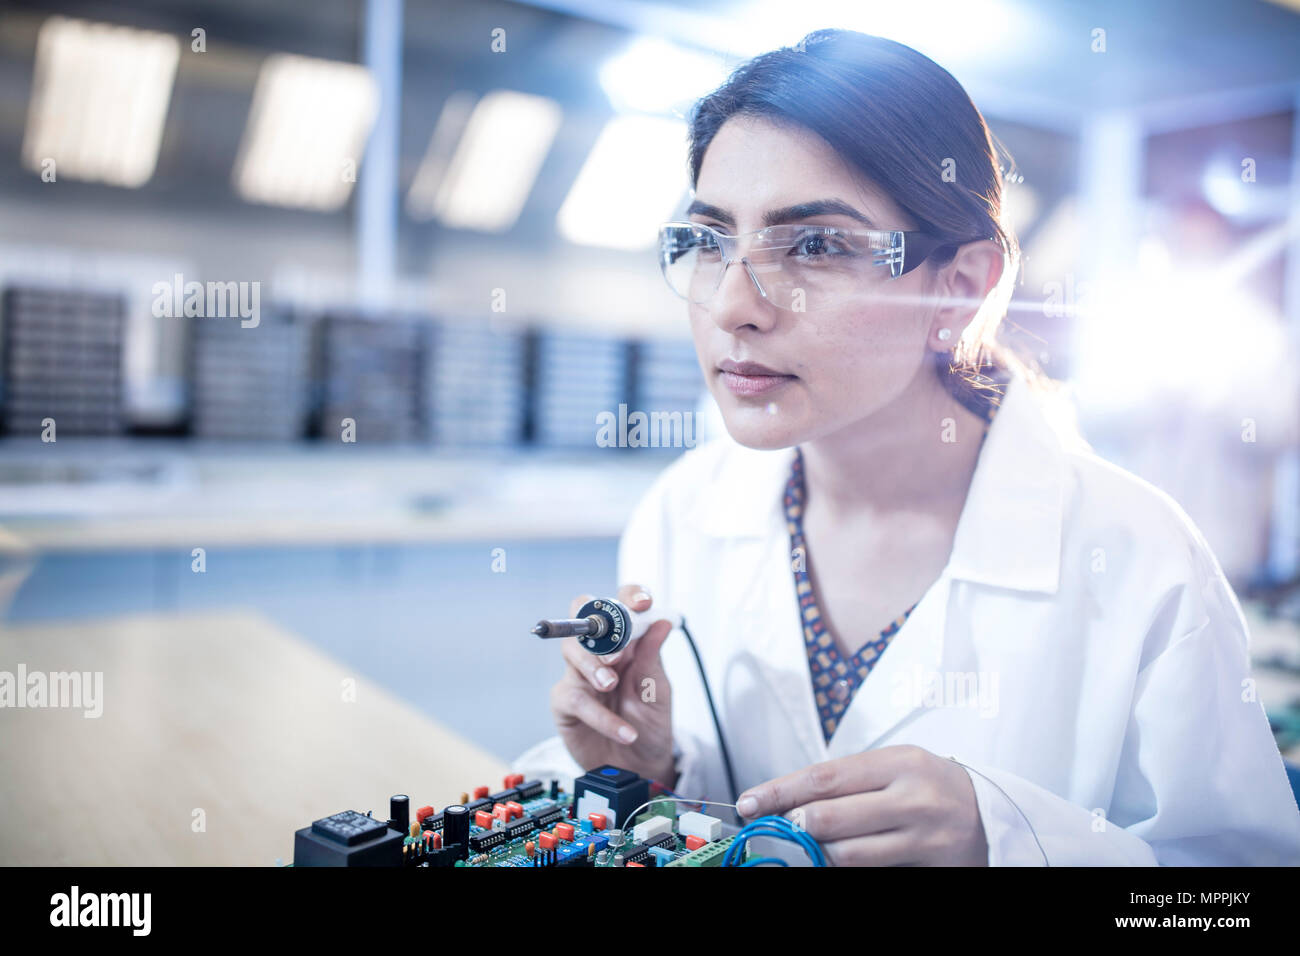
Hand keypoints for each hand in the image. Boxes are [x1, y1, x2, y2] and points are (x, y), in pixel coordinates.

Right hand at [549, 583, 676, 785]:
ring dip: (593, 666)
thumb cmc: (650, 723)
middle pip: (583, 616)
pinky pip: (576, 698)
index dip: (628, 597)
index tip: (642, 603)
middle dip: (598, 627)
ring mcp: (579, 674)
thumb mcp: (659, 690)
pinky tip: (624, 730)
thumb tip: (662, 622)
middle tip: (617, 652)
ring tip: (612, 685)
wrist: (641, 766)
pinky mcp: (566, 702)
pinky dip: (601, 716)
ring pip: (572, 651)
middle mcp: (599, 652)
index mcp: (626, 641)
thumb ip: (654, 658)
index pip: (620, 605)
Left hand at [735, 745, 987, 865]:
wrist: (991, 812)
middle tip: (769, 829)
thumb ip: (849, 782)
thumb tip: (788, 801)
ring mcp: (924, 837)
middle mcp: (912, 798)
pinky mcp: (933, 867)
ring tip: (802, 848)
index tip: (749, 802)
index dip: (779, 791)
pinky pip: (874, 873)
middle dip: (791, 826)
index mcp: (899, 762)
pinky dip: (845, 869)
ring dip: (814, 854)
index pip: (824, 777)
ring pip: (846, 854)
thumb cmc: (931, 785)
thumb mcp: (895, 768)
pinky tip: (832, 862)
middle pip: (830, 817)